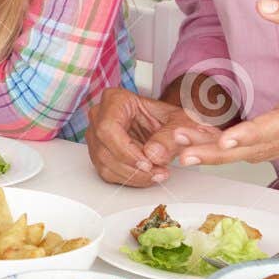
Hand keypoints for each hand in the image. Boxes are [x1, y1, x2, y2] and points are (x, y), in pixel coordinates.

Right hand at [85, 87, 220, 186]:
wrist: (169, 128)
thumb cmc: (170, 119)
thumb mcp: (181, 122)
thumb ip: (171, 136)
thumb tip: (154, 154)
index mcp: (115, 99)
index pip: (108, 127)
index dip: (126, 150)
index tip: (148, 162)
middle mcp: (100, 116)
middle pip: (104, 149)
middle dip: (133, 167)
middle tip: (157, 171)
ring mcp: (96, 136)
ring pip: (104, 164)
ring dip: (133, 175)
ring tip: (157, 173)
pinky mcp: (99, 153)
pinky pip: (107, 172)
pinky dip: (129, 179)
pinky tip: (147, 174)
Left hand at [181, 0, 278, 165]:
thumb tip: (264, 5)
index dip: (258, 131)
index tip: (229, 139)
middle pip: (265, 146)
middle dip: (221, 150)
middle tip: (184, 152)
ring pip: (261, 154)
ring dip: (222, 155)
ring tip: (184, 153)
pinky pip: (266, 152)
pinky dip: (236, 153)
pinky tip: (207, 149)